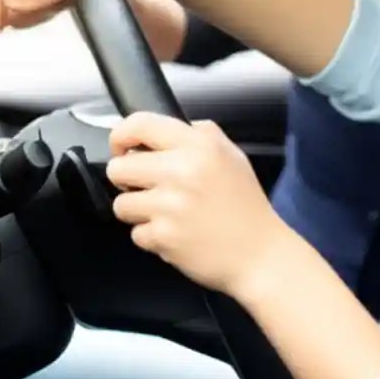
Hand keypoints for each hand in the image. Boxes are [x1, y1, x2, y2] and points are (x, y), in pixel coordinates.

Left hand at [106, 112, 296, 295]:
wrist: (260, 255)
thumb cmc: (246, 207)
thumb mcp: (231, 155)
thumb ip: (199, 136)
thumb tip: (161, 133)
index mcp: (198, 145)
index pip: (139, 124)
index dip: (121, 136)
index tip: (121, 147)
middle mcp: (181, 170)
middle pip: (119, 167)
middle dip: (126, 180)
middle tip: (147, 187)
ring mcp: (170, 205)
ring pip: (121, 204)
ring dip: (138, 211)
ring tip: (165, 214)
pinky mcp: (164, 236)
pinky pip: (136, 233)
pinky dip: (151, 237)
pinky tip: (175, 234)